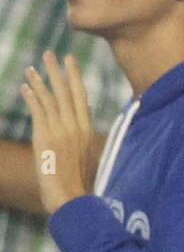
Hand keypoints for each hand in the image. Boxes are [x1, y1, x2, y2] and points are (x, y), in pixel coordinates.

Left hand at [20, 51, 96, 215]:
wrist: (72, 197)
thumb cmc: (81, 182)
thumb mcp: (90, 157)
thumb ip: (86, 137)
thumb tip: (86, 123)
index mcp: (88, 130)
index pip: (82, 97)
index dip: (75, 78)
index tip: (71, 62)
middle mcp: (76, 127)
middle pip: (67, 92)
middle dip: (58, 71)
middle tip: (50, 54)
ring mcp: (61, 130)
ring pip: (50, 98)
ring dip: (41, 81)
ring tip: (33, 67)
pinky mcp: (45, 136)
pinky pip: (38, 110)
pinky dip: (31, 96)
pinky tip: (25, 86)